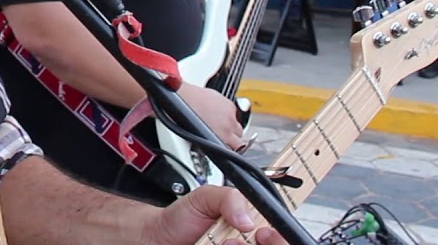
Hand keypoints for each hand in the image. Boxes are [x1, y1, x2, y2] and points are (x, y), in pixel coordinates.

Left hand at [138, 186, 284, 244]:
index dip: (279, 238)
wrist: (156, 235)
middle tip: (252, 236)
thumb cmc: (181, 217)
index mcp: (250, 229)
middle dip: (270, 244)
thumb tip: (249, 220)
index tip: (265, 232)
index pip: (281, 237)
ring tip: (225, 243)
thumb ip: (230, 198)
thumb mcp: (206, 196)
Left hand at [178, 84, 243, 150]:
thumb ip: (210, 142)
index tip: (229, 149)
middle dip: (232, 137)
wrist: (181, 95)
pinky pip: (232, 111)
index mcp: (222, 136)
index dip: (234, 149)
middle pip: (239, 136)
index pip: (239, 148)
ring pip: (236, 124)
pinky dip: (226, 113)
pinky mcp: (228, 102)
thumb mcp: (197, 136)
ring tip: (215, 122)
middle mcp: (228, 124)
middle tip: (220, 135)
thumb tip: (212, 146)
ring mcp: (229, 112)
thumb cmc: (183, 115)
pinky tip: (214, 112)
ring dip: (229, 125)